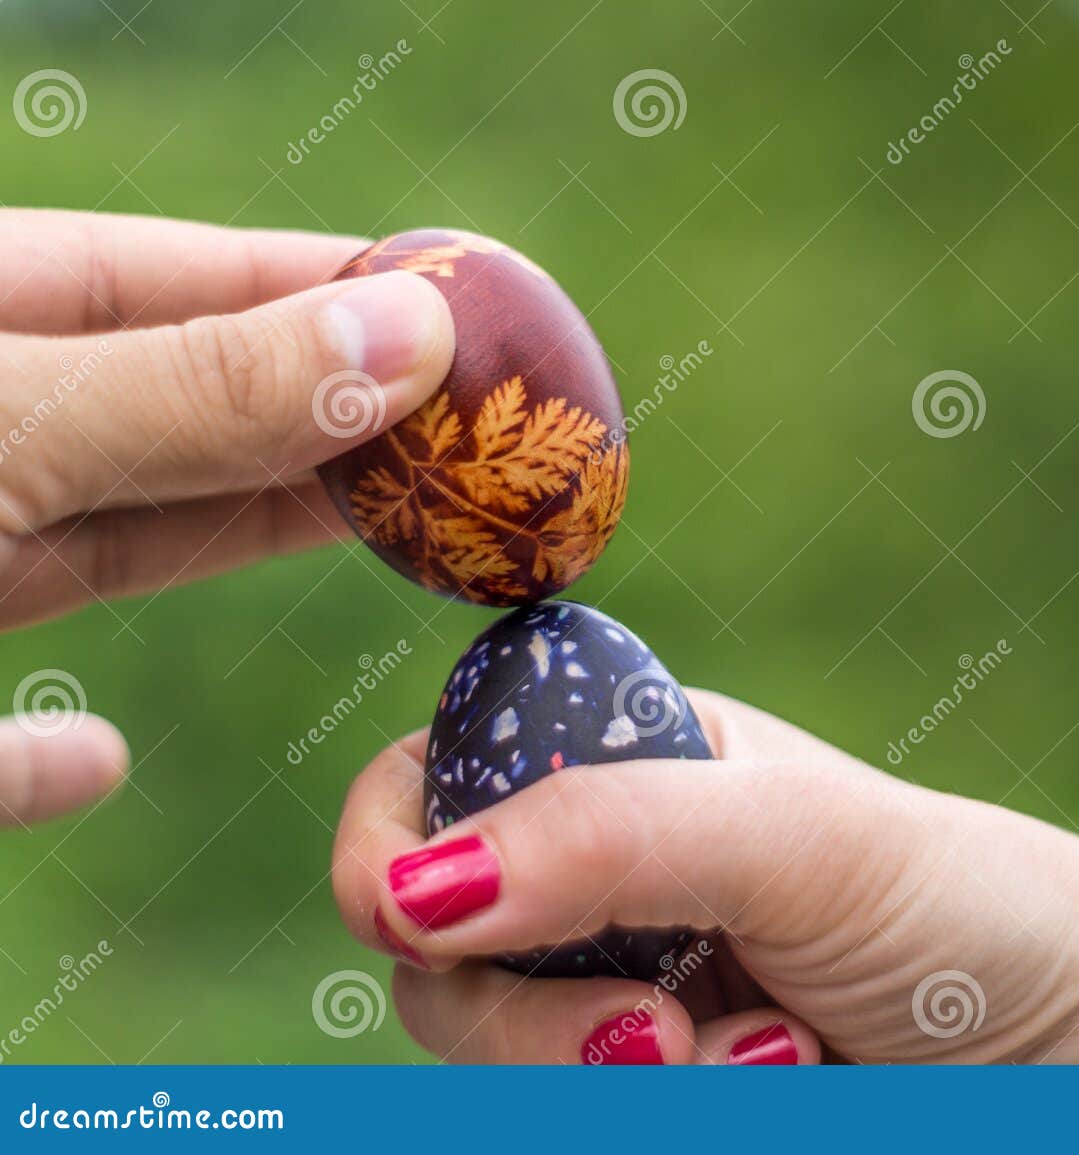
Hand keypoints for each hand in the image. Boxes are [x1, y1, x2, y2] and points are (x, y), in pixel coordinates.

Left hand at [0, 210, 452, 820]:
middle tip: (472, 433)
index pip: (165, 275)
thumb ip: (193, 392)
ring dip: (231, 549)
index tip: (460, 301)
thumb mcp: (1, 431)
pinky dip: (44, 758)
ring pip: (91, 554)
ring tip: (390, 535)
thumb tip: (414, 336)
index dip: (318, 283)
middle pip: (161, 416)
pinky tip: (99, 758)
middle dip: (319, 420)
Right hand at [334, 689, 1078, 1064]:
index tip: (412, 915)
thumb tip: (409, 889)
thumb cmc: (962, 901)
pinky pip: (592, 1107)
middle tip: (665, 1038)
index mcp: (619, 768)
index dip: (391, 850)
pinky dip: (672, 1102)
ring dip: (614, 1076)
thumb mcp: (797, 837)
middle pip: (446, 960)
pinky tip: (785, 1076)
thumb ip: (613, 834)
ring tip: (776, 1060)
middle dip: (532, 1018)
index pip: (428, 789)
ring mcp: (622, 995)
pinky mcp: (665, 1080)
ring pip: (504, 1058)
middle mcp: (601, 884)